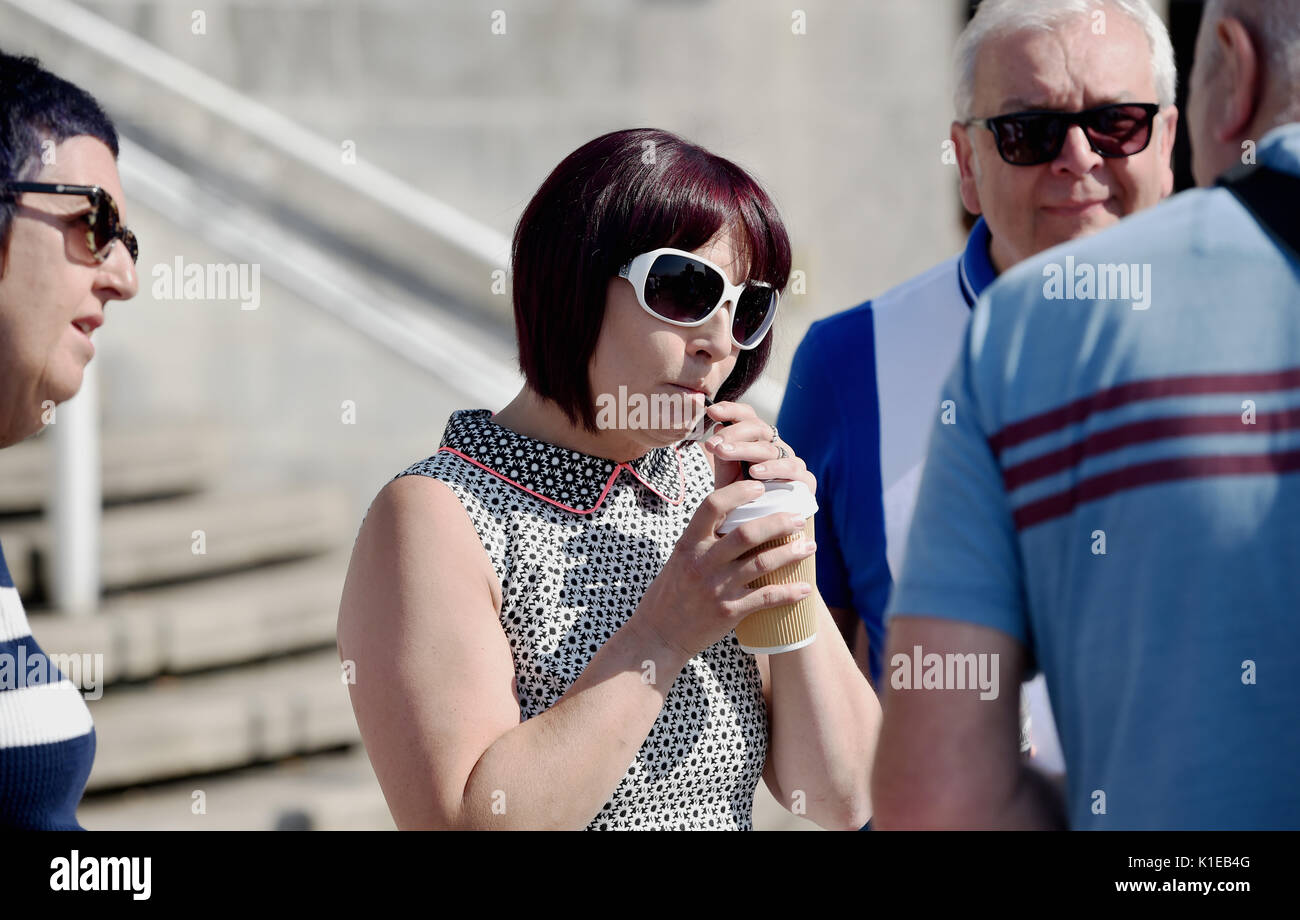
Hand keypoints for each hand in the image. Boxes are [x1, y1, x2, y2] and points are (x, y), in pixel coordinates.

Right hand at [629, 478, 816, 660]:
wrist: (659, 635)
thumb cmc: (672, 591)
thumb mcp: (681, 557)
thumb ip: (704, 537)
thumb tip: (736, 513)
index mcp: (689, 544)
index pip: (713, 505)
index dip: (739, 492)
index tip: (760, 487)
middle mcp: (703, 563)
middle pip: (747, 534)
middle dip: (778, 522)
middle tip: (799, 518)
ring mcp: (716, 588)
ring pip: (762, 564)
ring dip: (790, 553)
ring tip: (810, 546)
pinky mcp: (729, 612)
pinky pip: (766, 598)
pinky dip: (789, 592)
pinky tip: (805, 589)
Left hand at [701, 401, 816, 494]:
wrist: (764, 533)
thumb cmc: (742, 501)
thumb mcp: (726, 478)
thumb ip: (723, 455)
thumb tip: (719, 428)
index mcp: (758, 441)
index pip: (747, 416)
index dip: (731, 410)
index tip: (711, 411)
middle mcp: (776, 447)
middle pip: (758, 428)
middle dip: (732, 434)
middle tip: (713, 444)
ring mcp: (791, 461)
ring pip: (770, 448)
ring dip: (745, 449)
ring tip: (724, 453)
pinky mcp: (805, 479)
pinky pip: (790, 468)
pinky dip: (772, 468)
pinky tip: (754, 472)